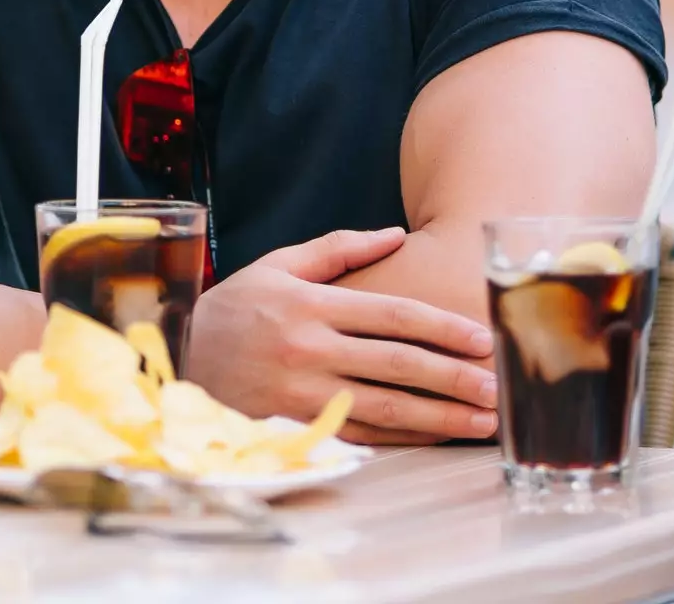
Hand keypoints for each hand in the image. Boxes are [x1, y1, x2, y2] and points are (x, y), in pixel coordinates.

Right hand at [187, 227, 498, 445]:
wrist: (176, 361)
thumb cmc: (237, 309)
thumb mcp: (278, 265)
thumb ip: (339, 249)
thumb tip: (396, 234)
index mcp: (311, 305)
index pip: (393, 316)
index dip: (443, 328)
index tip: (483, 338)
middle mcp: (309, 350)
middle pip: (397, 365)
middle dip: (454, 378)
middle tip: (497, 386)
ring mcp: (301, 395)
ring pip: (384, 409)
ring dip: (439, 418)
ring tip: (480, 421)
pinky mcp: (293, 429)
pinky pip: (358, 437)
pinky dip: (401, 441)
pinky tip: (435, 440)